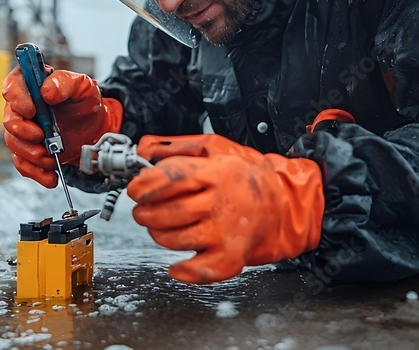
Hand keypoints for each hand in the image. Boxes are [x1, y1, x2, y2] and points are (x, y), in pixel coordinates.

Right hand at [2, 65, 121, 187]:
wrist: (94, 129)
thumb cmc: (85, 103)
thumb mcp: (83, 87)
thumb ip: (65, 83)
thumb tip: (46, 91)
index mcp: (33, 85)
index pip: (13, 84)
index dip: (16, 97)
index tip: (30, 110)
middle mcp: (23, 106)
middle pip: (10, 118)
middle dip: (23, 131)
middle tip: (41, 136)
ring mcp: (23, 129)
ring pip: (14, 143)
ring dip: (32, 154)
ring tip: (51, 158)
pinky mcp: (27, 149)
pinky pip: (22, 163)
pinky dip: (35, 171)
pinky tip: (50, 176)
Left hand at [127, 134, 324, 283]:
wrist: (283, 202)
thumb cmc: (246, 175)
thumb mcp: (215, 149)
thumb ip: (177, 147)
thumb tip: (143, 148)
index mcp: (218, 173)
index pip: (170, 178)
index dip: (145, 185)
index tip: (135, 189)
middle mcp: (222, 203)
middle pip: (167, 212)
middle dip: (145, 213)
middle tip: (143, 210)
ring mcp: (226, 232)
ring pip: (174, 240)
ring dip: (158, 234)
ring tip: (160, 227)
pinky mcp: (231, 257)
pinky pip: (198, 270)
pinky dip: (181, 270)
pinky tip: (176, 262)